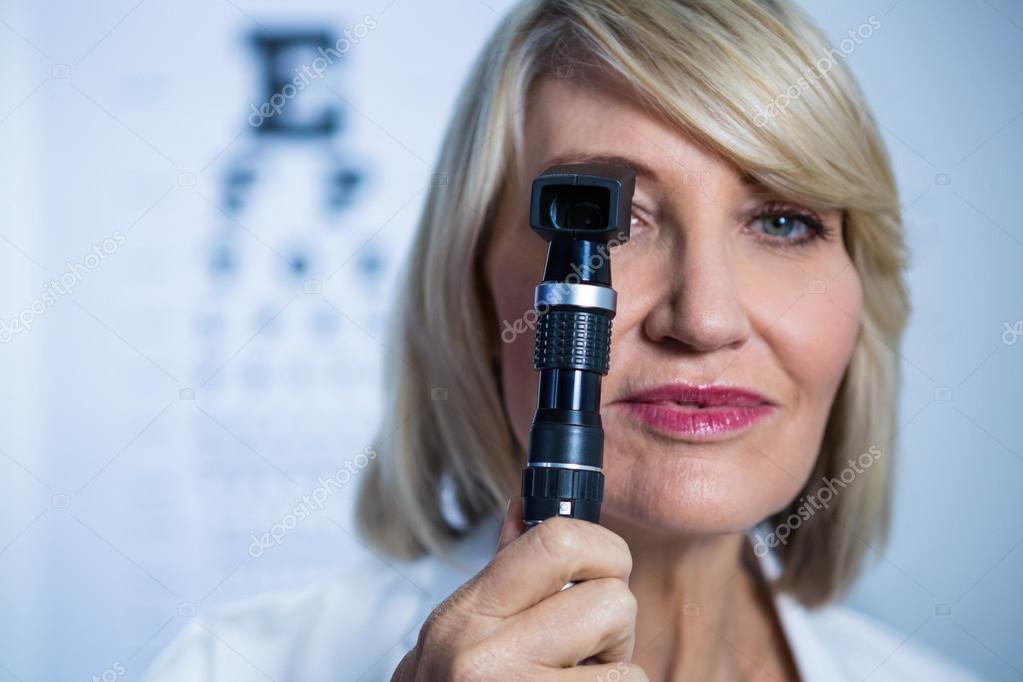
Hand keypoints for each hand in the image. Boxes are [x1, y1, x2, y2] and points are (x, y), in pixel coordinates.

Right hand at [391, 496, 647, 680]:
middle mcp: (480, 658)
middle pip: (612, 601)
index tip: (605, 570)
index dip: (603, 548)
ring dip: (614, 681)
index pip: (556, 539)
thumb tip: (529, 508)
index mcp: (462, 617)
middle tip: (584, 657)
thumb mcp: (457, 641)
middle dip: (614, 631)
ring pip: (631, 670)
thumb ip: (503, 580)